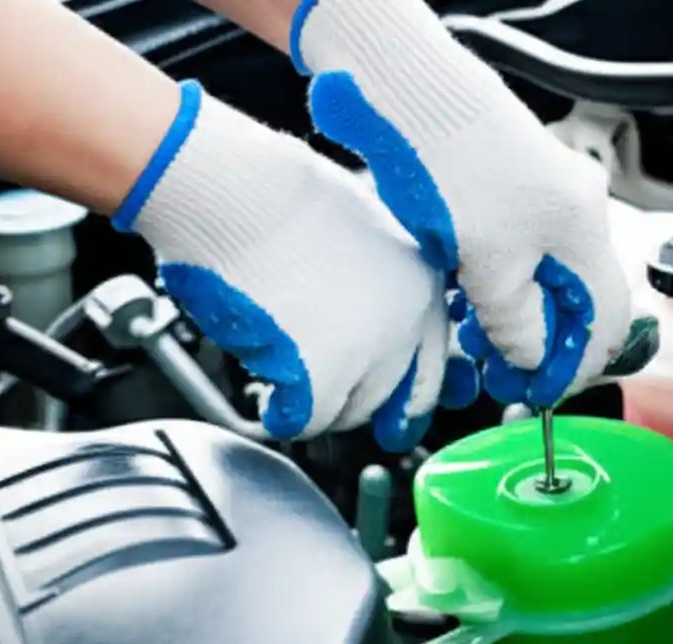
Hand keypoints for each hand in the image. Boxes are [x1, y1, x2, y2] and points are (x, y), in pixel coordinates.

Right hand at [112, 81, 477, 448]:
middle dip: (353, 397)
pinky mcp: (324, 374)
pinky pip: (307, 421)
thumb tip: (368, 317)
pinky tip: (271, 389)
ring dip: (318, 403)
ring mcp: (371, 350)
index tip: (395, 414)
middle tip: (318, 385)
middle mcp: (409, 319)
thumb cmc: (282, 197)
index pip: (433, 362)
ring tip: (284, 368)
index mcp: (424, 282)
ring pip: (350, 413)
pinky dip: (284, 413)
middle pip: (388, 394)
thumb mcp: (362, 230)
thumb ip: (380, 280)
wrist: (240, 194)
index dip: (407, 391)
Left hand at [291, 0, 631, 407]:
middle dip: (540, 343)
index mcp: (584, 232)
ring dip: (514, 317)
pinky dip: (497, 285)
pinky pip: (516, 254)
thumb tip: (531, 359)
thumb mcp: (489, 270)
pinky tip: (464, 301)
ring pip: (542, 279)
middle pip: (574, 300)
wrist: (412, 101)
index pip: (606, 321)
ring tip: (473, 340)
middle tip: (500, 373)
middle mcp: (573, 213)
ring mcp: (542, 198)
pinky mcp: (508, 190)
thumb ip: (517, 325)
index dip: (575, 366)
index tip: (538, 393)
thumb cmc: (455, 173)